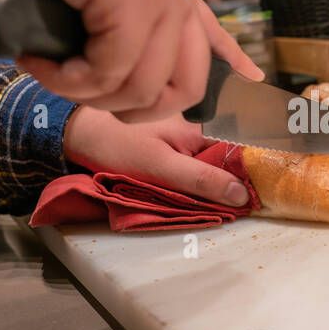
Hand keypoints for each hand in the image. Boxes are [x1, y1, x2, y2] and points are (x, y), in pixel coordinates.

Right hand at [0, 0, 262, 121]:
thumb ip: (125, 19)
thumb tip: (123, 70)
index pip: (216, 39)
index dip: (233, 69)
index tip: (252, 83)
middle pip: (184, 89)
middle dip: (133, 110)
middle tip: (84, 93)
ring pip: (140, 90)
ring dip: (85, 94)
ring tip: (48, 69)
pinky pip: (105, 74)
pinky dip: (66, 80)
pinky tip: (39, 60)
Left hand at [62, 107, 250, 206]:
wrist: (81, 133)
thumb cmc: (117, 147)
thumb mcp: (160, 169)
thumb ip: (201, 180)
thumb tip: (242, 194)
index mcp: (203, 127)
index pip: (242, 154)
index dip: (247, 179)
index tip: (247, 203)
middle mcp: (201, 124)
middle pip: (229, 158)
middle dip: (228, 181)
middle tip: (224, 205)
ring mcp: (188, 129)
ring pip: (212, 159)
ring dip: (211, 179)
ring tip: (200, 195)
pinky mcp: (175, 136)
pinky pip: (197, 157)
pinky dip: (195, 172)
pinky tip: (183, 183)